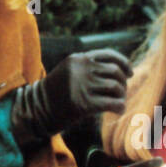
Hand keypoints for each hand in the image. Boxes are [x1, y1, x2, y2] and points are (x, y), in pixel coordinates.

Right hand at [9, 49, 132, 152]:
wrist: (36, 110)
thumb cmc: (55, 93)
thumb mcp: (69, 72)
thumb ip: (88, 68)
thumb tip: (118, 71)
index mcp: (78, 59)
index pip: (109, 55)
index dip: (124, 63)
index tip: (130, 73)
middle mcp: (81, 69)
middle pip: (115, 71)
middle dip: (123, 82)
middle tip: (121, 92)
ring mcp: (82, 86)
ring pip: (116, 87)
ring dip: (121, 95)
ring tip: (118, 102)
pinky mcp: (84, 104)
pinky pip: (112, 103)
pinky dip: (119, 107)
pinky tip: (117, 111)